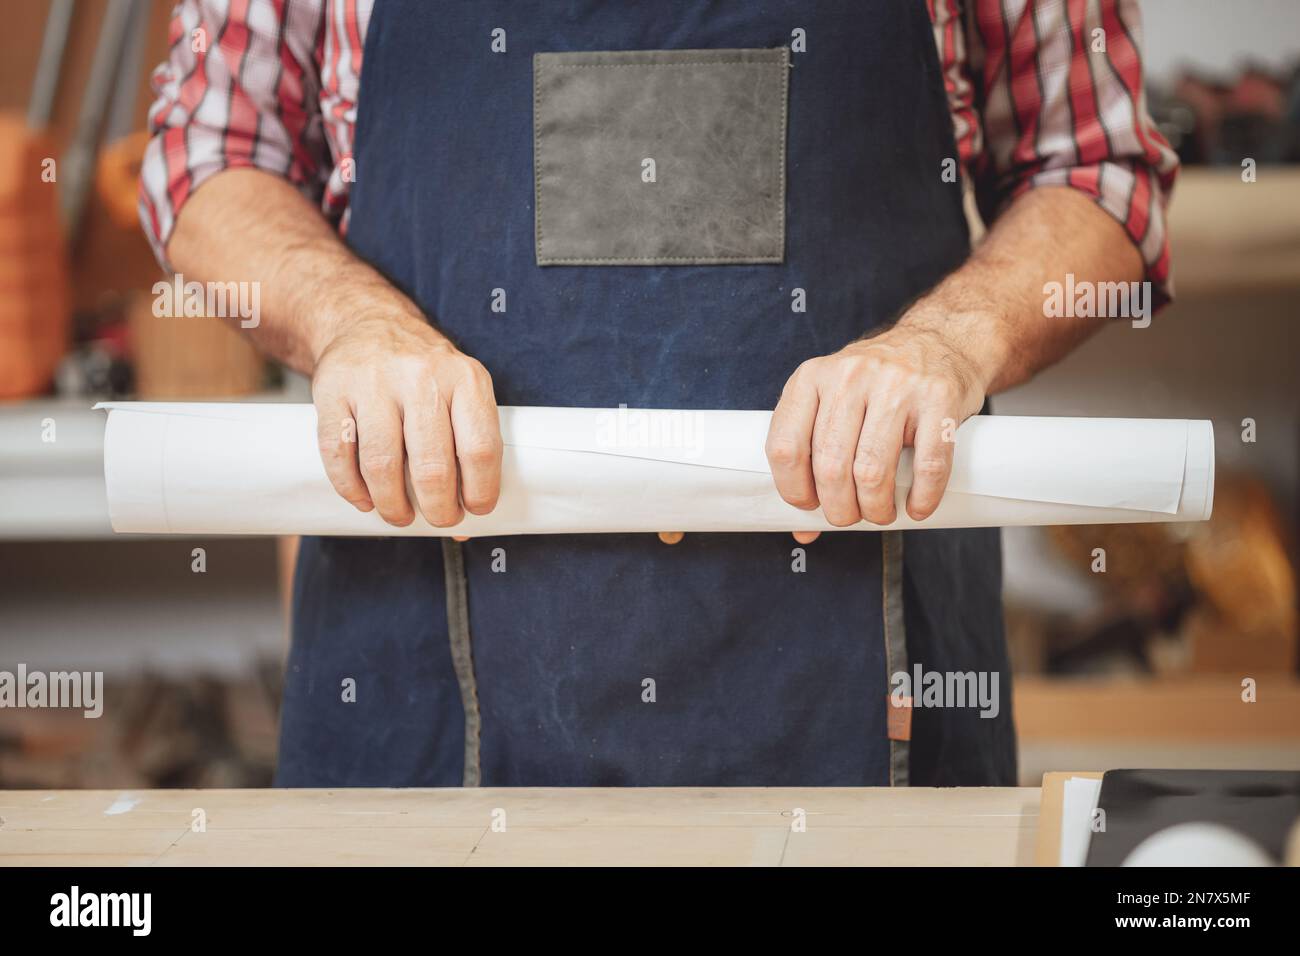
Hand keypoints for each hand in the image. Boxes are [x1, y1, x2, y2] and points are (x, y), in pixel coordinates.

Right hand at [311, 312, 501, 527]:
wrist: (370, 323)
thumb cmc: (425, 372)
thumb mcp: (462, 389)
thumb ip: (471, 440)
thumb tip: (475, 511)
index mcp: (465, 379)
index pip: (480, 449)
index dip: (480, 490)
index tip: (476, 509)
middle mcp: (421, 377)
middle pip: (432, 466)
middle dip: (437, 507)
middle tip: (438, 518)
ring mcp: (373, 383)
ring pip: (382, 465)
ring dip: (392, 504)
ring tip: (399, 513)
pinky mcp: (332, 391)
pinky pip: (338, 454)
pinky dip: (351, 487)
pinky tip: (364, 498)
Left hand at [766, 320, 993, 541]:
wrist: (938, 341)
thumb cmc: (877, 383)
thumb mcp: (833, 401)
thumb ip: (811, 453)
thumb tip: (802, 529)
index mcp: (812, 377)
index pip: (785, 447)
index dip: (794, 489)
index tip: (808, 504)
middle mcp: (851, 377)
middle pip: (830, 466)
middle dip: (838, 508)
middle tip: (848, 516)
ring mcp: (897, 385)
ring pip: (872, 472)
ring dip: (876, 509)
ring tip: (880, 513)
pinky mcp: (939, 398)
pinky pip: (927, 465)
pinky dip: (922, 498)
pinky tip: (917, 507)